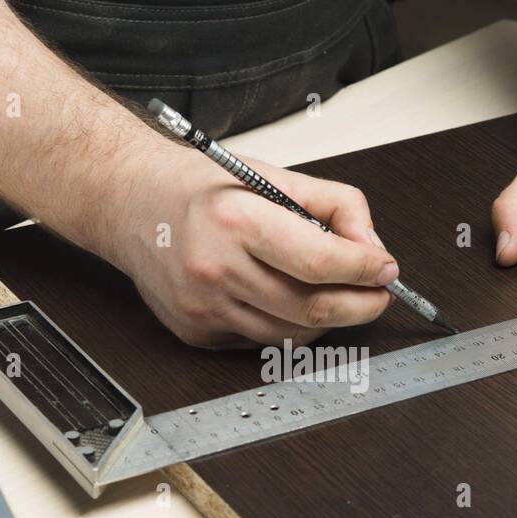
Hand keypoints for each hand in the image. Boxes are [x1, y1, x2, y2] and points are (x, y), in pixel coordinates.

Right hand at [88, 139, 395, 348]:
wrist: (130, 205)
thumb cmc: (201, 188)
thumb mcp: (273, 175)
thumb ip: (334, 205)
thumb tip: (372, 249)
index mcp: (236, 219)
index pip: (320, 261)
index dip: (365, 269)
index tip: (386, 269)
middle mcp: (215, 268)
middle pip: (311, 309)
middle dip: (360, 305)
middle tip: (379, 294)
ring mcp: (203, 307)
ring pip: (291, 334)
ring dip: (328, 321)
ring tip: (339, 297)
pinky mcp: (196, 331)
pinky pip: (261, 341)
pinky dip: (289, 328)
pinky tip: (290, 302)